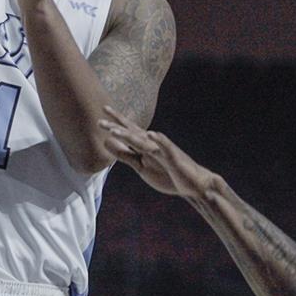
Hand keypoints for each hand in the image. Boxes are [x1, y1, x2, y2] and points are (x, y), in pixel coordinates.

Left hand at [100, 110, 214, 198]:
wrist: (193, 183)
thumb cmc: (167, 173)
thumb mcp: (140, 165)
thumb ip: (124, 154)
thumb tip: (106, 142)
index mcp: (144, 146)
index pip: (128, 132)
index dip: (115, 123)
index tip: (102, 111)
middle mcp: (152, 144)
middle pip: (132, 132)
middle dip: (117, 125)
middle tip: (101, 116)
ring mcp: (162, 150)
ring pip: (144, 140)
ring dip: (130, 135)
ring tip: (115, 130)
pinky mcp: (173, 158)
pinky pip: (165, 148)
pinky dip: (158, 141)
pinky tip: (151, 135)